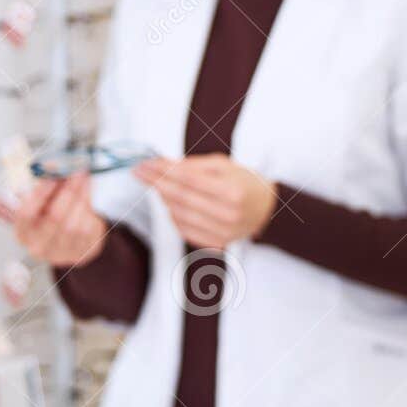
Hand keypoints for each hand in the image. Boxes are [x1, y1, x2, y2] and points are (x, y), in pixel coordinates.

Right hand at [12, 172, 108, 266]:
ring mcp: (61, 252)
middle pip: (55, 217)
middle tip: (77, 170)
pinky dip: (89, 206)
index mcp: (23, 232)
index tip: (53, 172)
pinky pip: (88, 226)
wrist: (67, 238)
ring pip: (75, 221)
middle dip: (68, 190)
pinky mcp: (82, 251)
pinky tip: (87, 193)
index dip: (40, 192)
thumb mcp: (40, 201)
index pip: (27, 213)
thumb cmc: (49, 214)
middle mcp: (39, 246)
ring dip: (82, 195)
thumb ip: (45, 186)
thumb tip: (53, 166)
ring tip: (83, 178)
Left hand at [135, 154, 276, 249]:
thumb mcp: (225, 165)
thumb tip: (164, 164)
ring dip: (163, 199)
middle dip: (156, 182)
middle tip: (139, 172)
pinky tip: (170, 204)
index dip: (163, 170)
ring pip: (179, 215)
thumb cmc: (245, 182)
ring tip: (156, 185)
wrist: (266, 210)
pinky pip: (185, 231)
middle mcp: (228, 215)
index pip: (188, 179)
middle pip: (181, 197)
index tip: (146, 163)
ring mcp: (222, 233)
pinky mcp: (217, 244)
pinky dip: (172, 216)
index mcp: (232, 191)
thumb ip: (194, 164)